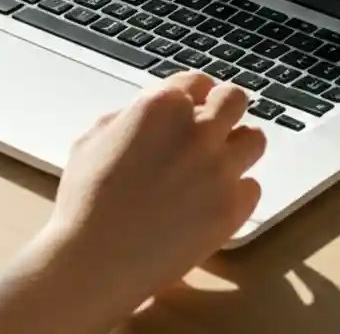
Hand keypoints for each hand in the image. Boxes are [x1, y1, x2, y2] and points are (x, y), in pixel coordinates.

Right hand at [0, 73, 265, 333]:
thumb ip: (130, 115)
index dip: (194, 96)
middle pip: (235, 99)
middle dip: (224, 110)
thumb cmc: (85, 201)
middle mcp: (197, 130)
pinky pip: (252, 186)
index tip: (192, 109)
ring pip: (255, 139)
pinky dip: (235, 191)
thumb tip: (150, 114)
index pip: (198, 81)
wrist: (96, 259)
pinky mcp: (233, 207)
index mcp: (162, 105)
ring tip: (218, 164)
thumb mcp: (93, 138)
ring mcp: (220, 168)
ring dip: (237, 147)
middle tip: (211, 130)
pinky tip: (211, 202)